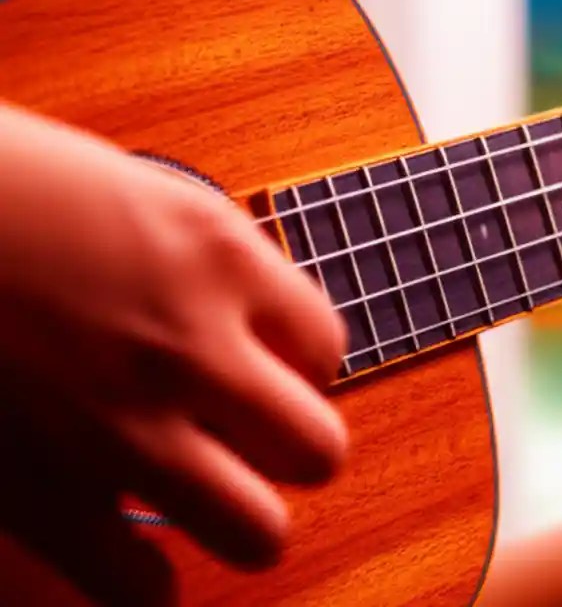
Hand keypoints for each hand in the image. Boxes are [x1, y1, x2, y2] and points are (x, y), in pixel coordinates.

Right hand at [0, 103, 347, 604]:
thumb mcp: (123, 189)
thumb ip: (193, 259)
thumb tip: (235, 308)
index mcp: (214, 256)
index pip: (324, 348)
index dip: (297, 368)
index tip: (266, 371)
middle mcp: (188, 346)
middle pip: (316, 450)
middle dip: (290, 452)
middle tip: (250, 443)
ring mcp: (121, 429)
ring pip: (258, 532)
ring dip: (239, 520)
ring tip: (204, 502)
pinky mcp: (42, 493)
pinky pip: (138, 585)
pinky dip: (143, 582)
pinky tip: (130, 560)